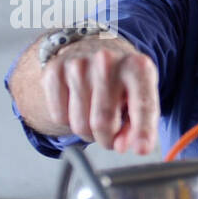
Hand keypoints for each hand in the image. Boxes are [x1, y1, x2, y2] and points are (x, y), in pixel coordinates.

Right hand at [42, 38, 159, 153]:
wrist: (92, 48)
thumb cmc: (121, 80)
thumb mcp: (140, 97)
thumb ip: (137, 126)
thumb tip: (121, 146)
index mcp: (138, 67)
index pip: (142, 105)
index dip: (143, 131)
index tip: (143, 150)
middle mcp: (107, 62)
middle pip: (104, 122)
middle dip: (108, 140)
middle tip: (111, 137)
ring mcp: (78, 65)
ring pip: (80, 125)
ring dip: (88, 132)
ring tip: (95, 116)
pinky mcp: (54, 71)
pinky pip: (59, 117)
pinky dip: (69, 121)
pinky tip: (78, 105)